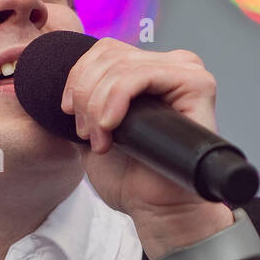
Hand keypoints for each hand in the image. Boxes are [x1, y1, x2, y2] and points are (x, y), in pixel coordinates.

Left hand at [60, 38, 233, 252]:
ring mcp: (186, 72)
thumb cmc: (130, 177)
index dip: (78, 78)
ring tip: (101, 140)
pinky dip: (116, 100)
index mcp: (148, 71)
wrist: (155, 208)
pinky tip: (110, 127)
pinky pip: (141, 76)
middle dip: (86, 97)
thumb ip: (84, 101)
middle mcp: (170, 66)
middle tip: (88, 134)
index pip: (105, 50)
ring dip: (98, 106)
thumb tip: (63, 81)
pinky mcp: (196, 85)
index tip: (69, 114)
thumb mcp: (94, 130)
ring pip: (121, 67)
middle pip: (110, 55)